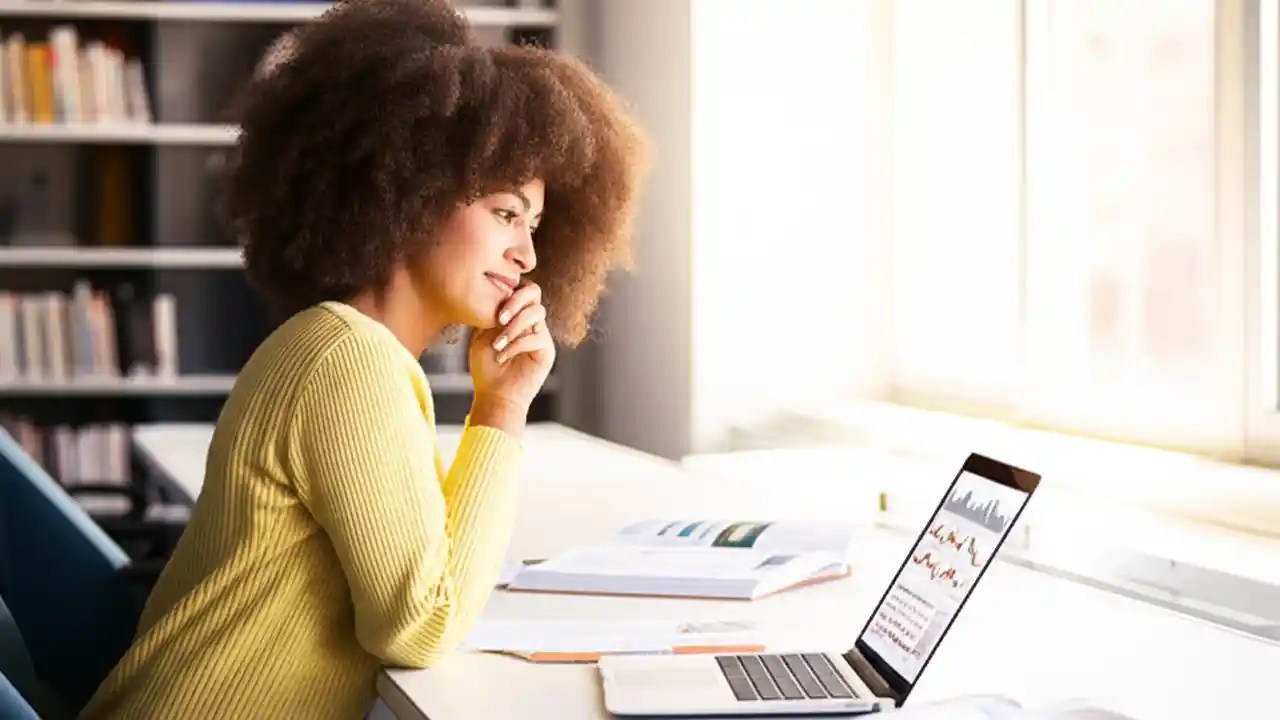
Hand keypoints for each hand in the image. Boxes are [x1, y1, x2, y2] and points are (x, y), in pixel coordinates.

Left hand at [469, 281, 555, 410]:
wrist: (494, 397)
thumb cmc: (486, 369)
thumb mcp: (481, 336)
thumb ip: (489, 314)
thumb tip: (491, 292)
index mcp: (515, 314)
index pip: (520, 289)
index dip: (508, 290)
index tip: (490, 306)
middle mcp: (530, 322)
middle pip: (535, 292)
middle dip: (515, 301)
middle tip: (499, 318)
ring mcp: (540, 335)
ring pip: (537, 313)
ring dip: (514, 326)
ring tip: (498, 343)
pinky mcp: (546, 351)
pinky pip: (537, 337)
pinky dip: (517, 345)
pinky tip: (502, 356)